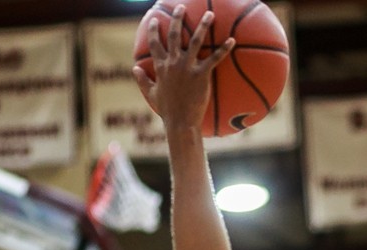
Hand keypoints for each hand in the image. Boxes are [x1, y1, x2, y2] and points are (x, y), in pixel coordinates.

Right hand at [133, 8, 234, 130]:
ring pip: (196, 41)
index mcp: (160, 66)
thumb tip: (133, 68)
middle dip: (178, 19)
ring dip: (203, 26)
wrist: (180, 122)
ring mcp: (187, 67)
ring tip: (210, 14)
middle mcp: (173, 63)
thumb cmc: (167, 110)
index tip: (156, 19)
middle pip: (175, 35)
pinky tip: (232, 40)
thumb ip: (142, 80)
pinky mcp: (201, 75)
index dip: (155, 30)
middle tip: (182, 7)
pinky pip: (214, 59)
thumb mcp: (151, 94)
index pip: (155, 43)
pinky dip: (224, 49)